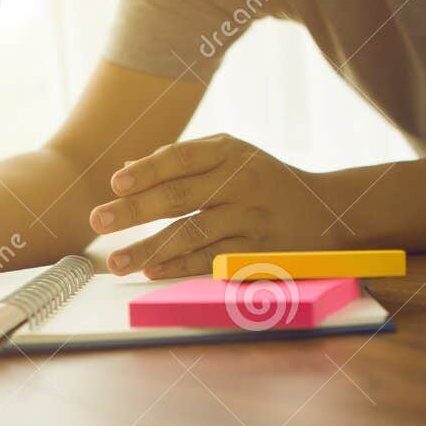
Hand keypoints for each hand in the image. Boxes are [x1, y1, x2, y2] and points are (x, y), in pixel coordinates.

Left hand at [89, 134, 339, 278]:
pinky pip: (212, 261)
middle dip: (135, 210)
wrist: (325, 210)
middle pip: (181, 196)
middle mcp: (241, 183)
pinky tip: (153, 271)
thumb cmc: (264, 181)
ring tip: (117, 261)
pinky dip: (180, 266)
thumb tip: (126, 169)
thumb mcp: (230, 158)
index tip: (115, 184)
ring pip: (193, 234)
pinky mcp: (259, 252)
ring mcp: (251, 219)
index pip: (181, 160)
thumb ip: (180, 161)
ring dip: (150, 248)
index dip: (147, 172)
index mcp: (230, 154)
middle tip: (99, 221)